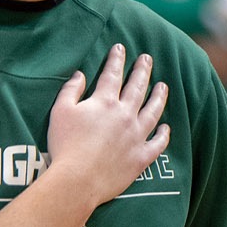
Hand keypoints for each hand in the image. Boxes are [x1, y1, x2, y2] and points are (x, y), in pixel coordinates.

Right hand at [46, 44, 170, 207]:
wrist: (77, 178)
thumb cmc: (65, 144)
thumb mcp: (60, 111)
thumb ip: (71, 90)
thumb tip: (80, 74)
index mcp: (105, 102)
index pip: (113, 74)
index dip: (117, 59)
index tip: (121, 47)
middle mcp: (125, 115)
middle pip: (138, 88)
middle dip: (143, 71)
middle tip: (148, 58)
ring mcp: (136, 136)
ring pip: (153, 112)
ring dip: (159, 97)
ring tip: (163, 86)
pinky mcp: (141, 157)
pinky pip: (158, 143)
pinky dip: (164, 134)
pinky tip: (166, 127)